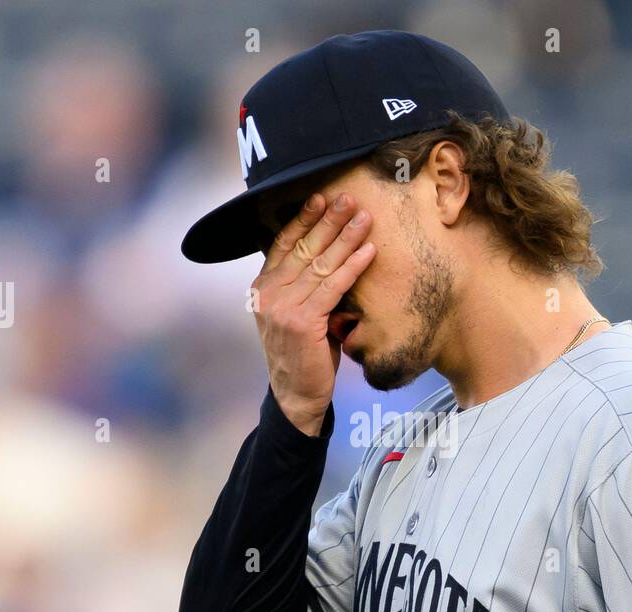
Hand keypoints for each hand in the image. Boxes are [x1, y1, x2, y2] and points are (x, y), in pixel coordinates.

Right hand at [250, 192, 374, 435]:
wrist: (296, 395)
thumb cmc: (303, 353)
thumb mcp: (296, 312)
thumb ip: (302, 285)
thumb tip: (327, 252)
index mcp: (262, 287)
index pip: (283, 243)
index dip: (303, 219)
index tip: (320, 198)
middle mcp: (267, 293)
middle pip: (304, 247)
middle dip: (328, 220)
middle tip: (349, 197)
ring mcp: (282, 306)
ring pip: (320, 263)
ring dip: (345, 237)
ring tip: (364, 217)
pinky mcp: (302, 320)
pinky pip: (333, 286)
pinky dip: (353, 266)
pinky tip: (369, 251)